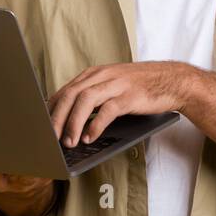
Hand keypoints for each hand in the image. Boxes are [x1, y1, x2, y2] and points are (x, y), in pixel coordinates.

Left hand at [47, 61, 192, 148]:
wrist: (173, 80)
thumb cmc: (141, 87)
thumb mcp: (112, 86)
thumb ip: (92, 97)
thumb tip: (70, 118)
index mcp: (95, 74)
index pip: (65, 90)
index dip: (51, 109)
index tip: (41, 126)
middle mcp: (103, 76)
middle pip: (71, 94)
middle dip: (58, 117)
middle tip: (50, 138)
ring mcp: (117, 84)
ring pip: (86, 100)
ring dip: (74, 122)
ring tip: (69, 142)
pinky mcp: (130, 96)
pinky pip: (108, 109)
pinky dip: (96, 124)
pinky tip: (90, 137)